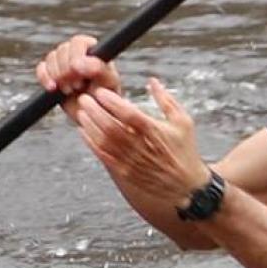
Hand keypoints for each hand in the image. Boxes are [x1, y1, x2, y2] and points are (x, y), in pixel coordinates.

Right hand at [36, 33, 121, 110]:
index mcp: (93, 50)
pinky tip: (53, 88)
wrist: (95, 113)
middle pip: (62, 50)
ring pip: (51, 58)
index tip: (77, 72)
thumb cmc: (107, 96)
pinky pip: (41, 69)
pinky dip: (44, 78)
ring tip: (69, 90)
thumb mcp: (108, 81)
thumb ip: (98, 68)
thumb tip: (78, 63)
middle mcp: (76, 53)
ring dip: (57, 75)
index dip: (75, 56)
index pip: (78, 42)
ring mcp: (62, 62)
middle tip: (77, 86)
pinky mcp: (50, 74)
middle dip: (66, 70)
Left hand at [73, 77, 211, 208]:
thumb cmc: (183, 150)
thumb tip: (152, 81)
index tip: (100, 92)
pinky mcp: (123, 171)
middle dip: (94, 111)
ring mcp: (130, 161)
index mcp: (155, 132)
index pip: (129, 115)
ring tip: (81, 112)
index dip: (112, 102)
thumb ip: (166, 100)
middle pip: (111, 127)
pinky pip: (102, 155)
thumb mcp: (183, 122)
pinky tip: (83, 130)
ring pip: (103, 141)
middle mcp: (140, 146)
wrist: (185, 186)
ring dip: (89, 125)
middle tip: (84, 98)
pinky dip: (90, 142)